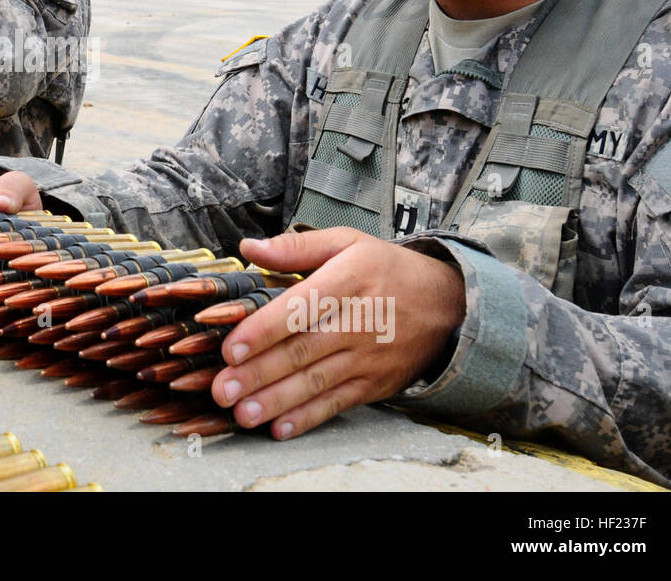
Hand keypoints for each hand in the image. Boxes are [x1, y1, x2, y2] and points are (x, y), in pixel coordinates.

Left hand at [212, 227, 463, 438]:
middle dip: (259, 373)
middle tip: (222, 389)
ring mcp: (368, 357)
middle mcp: (359, 321)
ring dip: (276, 400)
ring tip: (243, 413)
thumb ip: (295, 247)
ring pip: (316, 382)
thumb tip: (248, 248)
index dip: (264, 330)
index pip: (300, 308)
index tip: (231, 348)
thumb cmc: (387, 269)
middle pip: (303, 350)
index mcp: (348, 280)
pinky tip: (280, 427)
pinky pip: (337, 403)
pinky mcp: (375, 383)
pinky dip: (309, 418)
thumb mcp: (347, 243)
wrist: (448, 304)